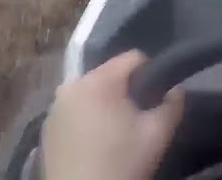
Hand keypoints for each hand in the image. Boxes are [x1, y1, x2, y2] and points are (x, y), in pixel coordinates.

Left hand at [41, 50, 184, 179]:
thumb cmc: (122, 164)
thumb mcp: (157, 135)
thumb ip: (172, 105)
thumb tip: (176, 90)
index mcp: (98, 81)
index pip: (132, 57)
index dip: (151, 73)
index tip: (156, 97)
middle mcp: (71, 85)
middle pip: (108, 74)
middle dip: (125, 90)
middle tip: (136, 118)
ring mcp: (54, 106)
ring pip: (89, 92)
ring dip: (104, 104)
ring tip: (115, 133)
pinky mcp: (45, 127)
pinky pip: (73, 110)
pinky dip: (85, 118)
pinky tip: (94, 143)